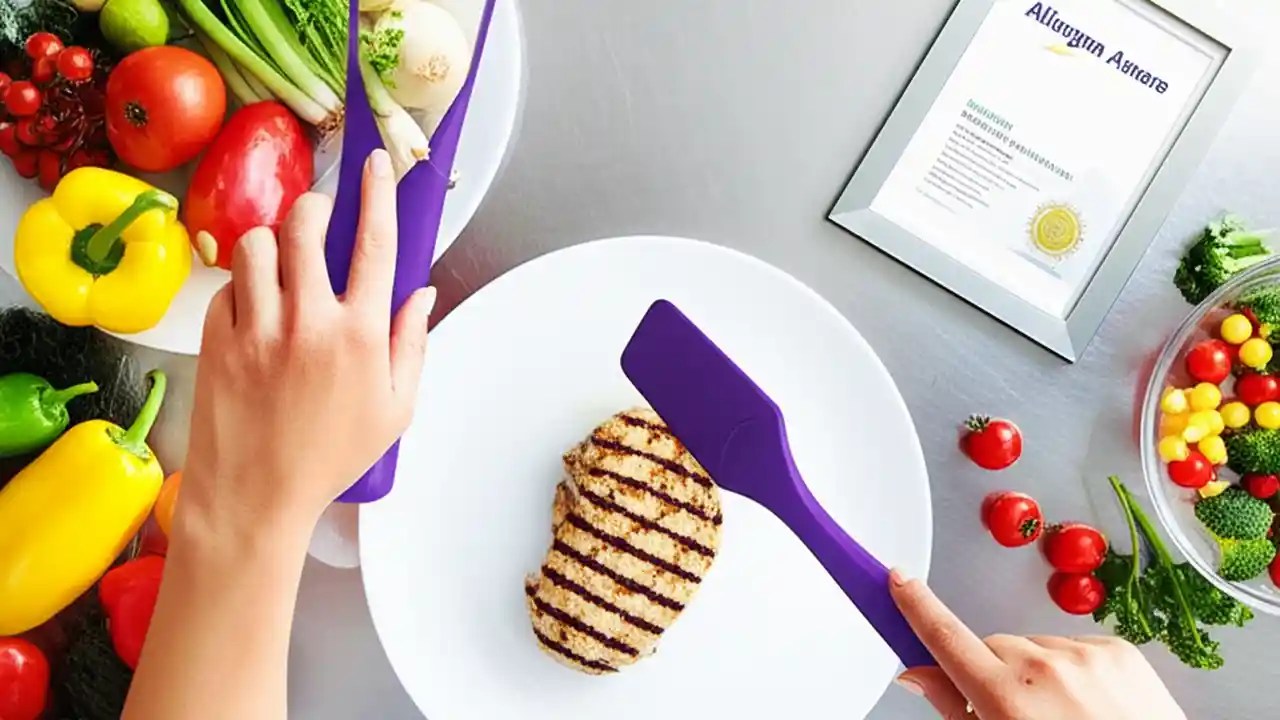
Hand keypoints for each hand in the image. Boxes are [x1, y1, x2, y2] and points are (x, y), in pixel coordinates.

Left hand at [178, 149, 434, 543]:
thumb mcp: (396, 409)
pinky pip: (229, 284)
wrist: (255, 497)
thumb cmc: (330, 458)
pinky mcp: (216, 339)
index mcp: (361, 336)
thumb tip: (422, 292)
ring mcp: (257, 327)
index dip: (378, 193)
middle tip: (320, 217)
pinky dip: (244, 285)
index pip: (376, 243)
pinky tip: (257, 309)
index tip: (376, 163)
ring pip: (259, 243)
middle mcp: (309, 322)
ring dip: (275, 241)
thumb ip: (413, 344)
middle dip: (315, 206)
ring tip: (284, 263)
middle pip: (307, 225)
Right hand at [890, 570, 1184, 719]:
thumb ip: (952, 708)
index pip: (945, 636)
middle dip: (992, 670)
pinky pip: (1075, 648)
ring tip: (1062, 716)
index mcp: (1005, 698)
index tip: (897, 579)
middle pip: (992, 646)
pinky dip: (1075, 671)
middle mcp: (1044, 668)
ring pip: (1035, 647)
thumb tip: (917, 674)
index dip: (916, 605)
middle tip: (1012, 712)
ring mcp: (1085, 656)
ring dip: (1038, 673)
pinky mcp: (1119, 651)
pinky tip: (1089, 707)